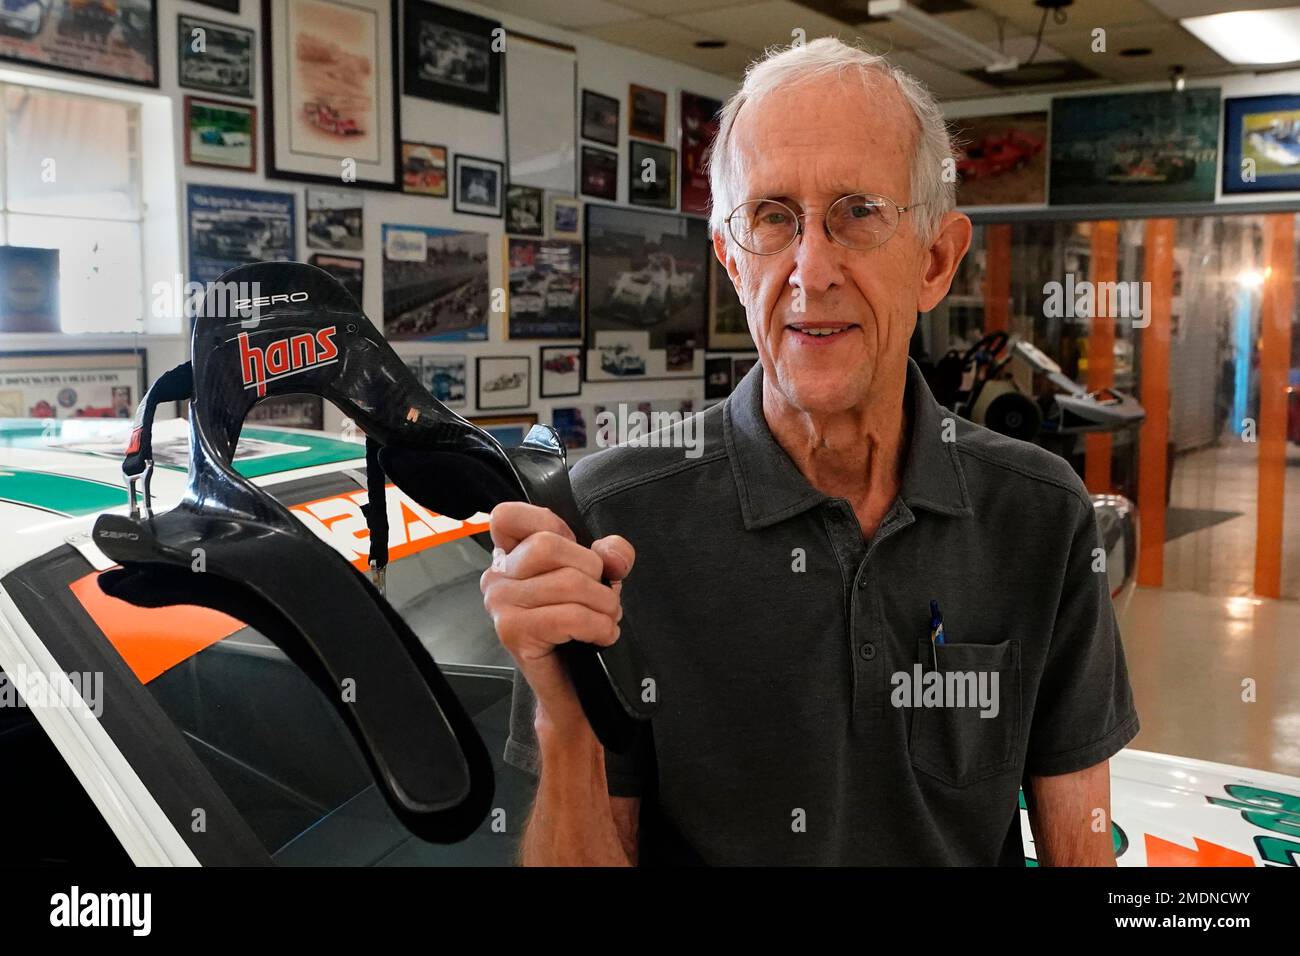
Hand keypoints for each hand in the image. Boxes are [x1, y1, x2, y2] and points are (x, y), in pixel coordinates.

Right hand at [480, 501, 633, 730]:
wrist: (572, 690)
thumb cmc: (579, 630)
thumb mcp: (598, 580)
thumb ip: (609, 553)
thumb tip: (613, 553)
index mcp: (510, 556)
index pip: (508, 516)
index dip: (549, 524)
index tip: (575, 553)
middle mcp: (497, 577)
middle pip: (548, 545)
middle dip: (591, 571)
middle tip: (602, 597)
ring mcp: (500, 605)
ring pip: (566, 582)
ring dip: (602, 604)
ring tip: (605, 620)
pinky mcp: (513, 632)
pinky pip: (568, 616)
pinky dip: (597, 626)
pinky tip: (601, 636)